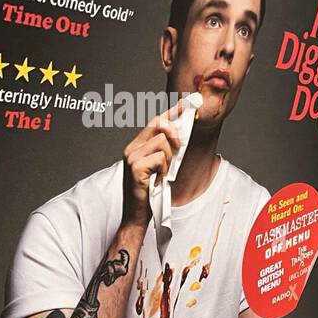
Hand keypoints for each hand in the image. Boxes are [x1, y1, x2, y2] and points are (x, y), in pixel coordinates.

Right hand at [120, 101, 184, 228]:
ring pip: (163, 144)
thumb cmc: (149, 193)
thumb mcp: (158, 168)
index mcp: (136, 146)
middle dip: (176, 134)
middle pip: (160, 126)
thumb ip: (164, 152)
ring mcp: (131, 156)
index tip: (186, 103)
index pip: (155, 122)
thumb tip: (180, 137)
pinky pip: (160, 158)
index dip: (171, 111)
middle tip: (181, 148)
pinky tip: (157, 179)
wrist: (137, 215)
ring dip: (169, 160)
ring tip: (161, 174)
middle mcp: (131, 148)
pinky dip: (164, 170)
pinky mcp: (135, 167)